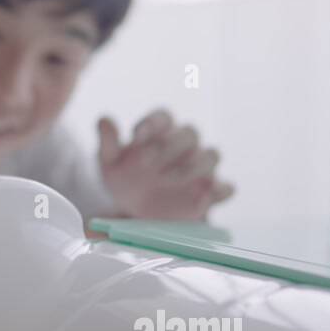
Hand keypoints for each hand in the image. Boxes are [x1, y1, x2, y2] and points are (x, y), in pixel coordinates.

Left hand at [97, 109, 234, 220]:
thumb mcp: (110, 164)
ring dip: (193, 165)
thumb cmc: (126, 180)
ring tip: (169, 180)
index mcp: (159, 133)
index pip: (163, 117)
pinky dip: (218, 191)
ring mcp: (200, 168)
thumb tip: (103, 120)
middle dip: (170, 145)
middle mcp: (183, 146)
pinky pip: (226, 188)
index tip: (137, 134)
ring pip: (211, 155)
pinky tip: (201, 198)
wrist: (137, 213)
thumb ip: (108, 142)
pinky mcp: (211, 193)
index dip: (152, 122)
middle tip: (146, 161)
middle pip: (189, 133)